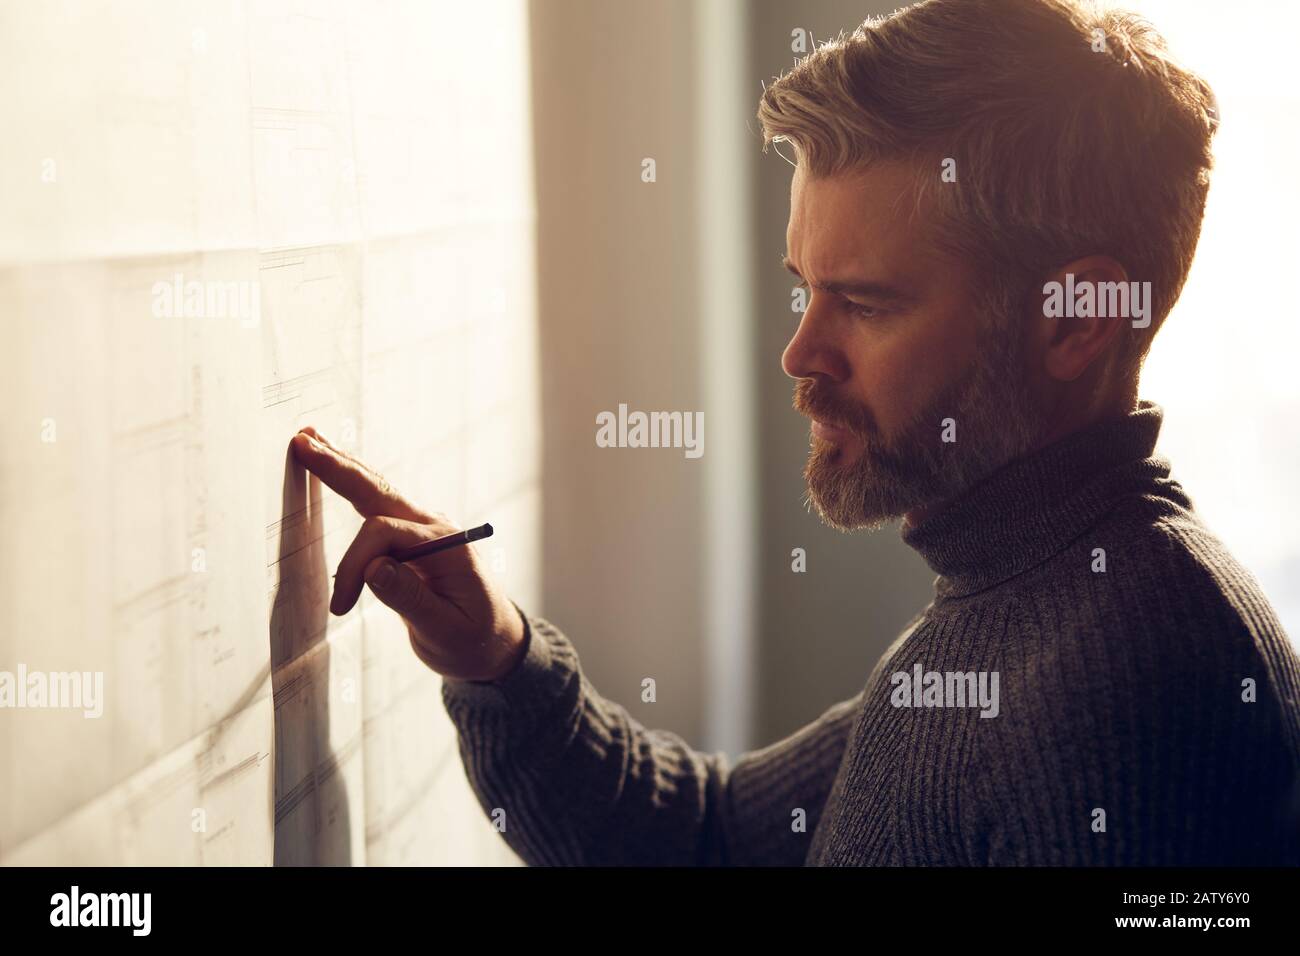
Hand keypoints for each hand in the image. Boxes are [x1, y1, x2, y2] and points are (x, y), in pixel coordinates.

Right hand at [289, 426, 526, 681]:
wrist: (495, 644)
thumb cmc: (474, 640)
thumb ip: (409, 599)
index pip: (384, 536)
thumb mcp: (444, 630)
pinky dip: (354, 487)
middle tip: (303, 442)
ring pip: (378, 493)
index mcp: (448, 545)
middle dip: (340, 469)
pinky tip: (337, 468)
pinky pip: (378, 509)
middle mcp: (436, 528)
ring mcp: (424, 530)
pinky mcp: (413, 540)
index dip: (353, 565)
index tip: (339, 605)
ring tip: (311, 441)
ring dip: (343, 469)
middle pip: (380, 492)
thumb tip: (372, 569)